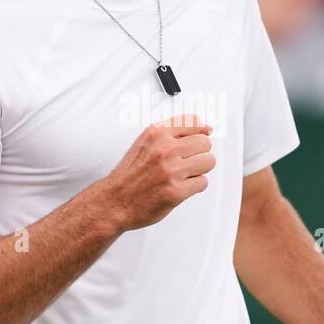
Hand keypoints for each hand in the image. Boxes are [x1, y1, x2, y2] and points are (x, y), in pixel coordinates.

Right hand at [98, 114, 214, 230]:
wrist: (114, 201)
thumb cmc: (130, 175)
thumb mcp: (146, 143)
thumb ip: (174, 133)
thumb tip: (206, 128)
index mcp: (156, 133)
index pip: (194, 122)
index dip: (197, 133)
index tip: (193, 141)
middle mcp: (164, 149)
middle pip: (205, 143)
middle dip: (198, 153)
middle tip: (185, 162)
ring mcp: (171, 170)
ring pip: (208, 162)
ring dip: (199, 170)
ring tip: (183, 174)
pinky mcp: (176, 191)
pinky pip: (202, 182)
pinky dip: (194, 186)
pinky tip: (179, 186)